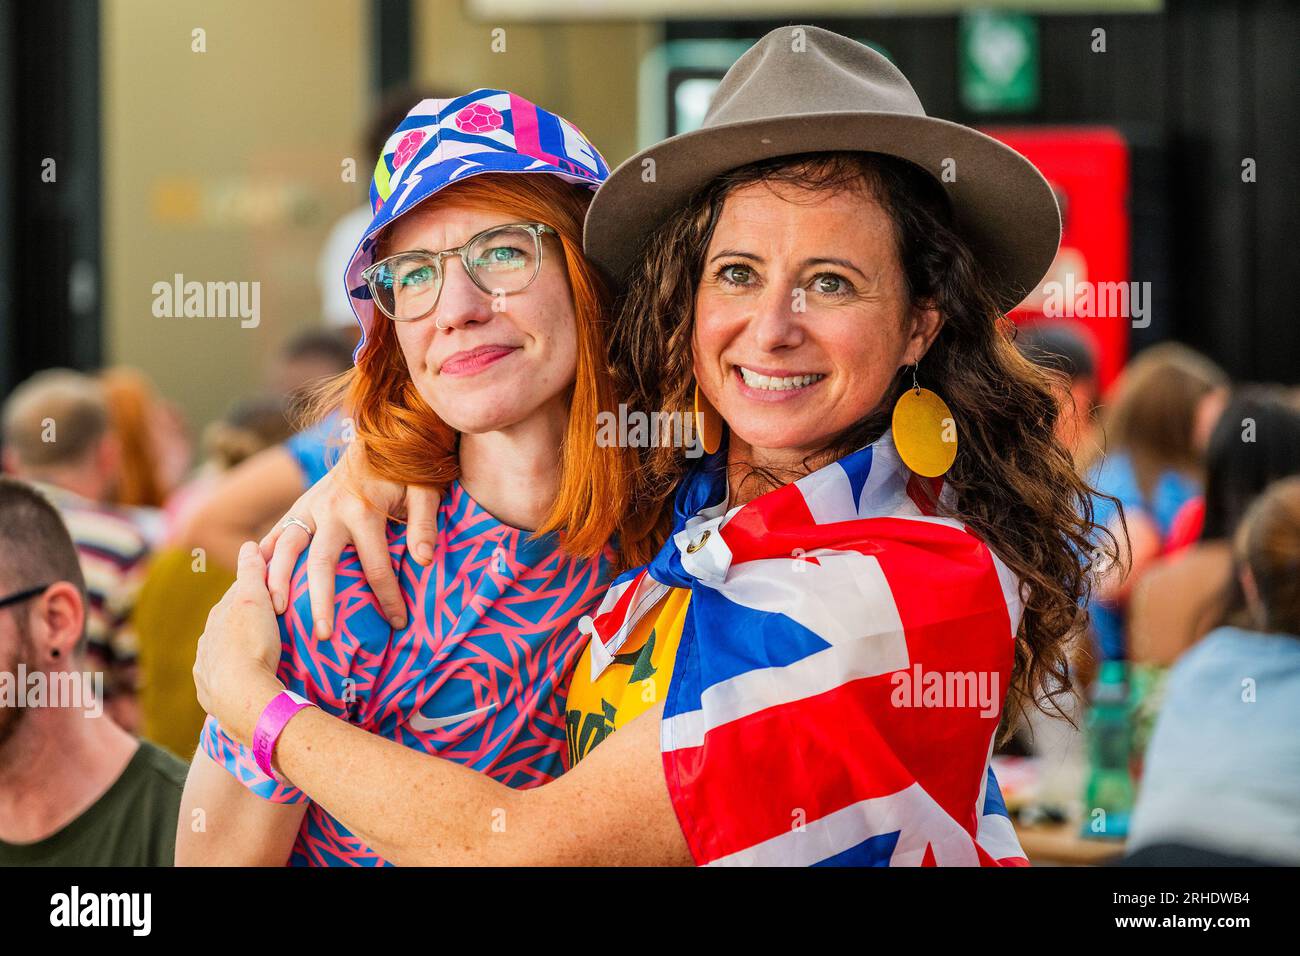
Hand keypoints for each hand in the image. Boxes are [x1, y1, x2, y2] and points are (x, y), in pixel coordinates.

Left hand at [193, 542, 286, 745]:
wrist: (242, 695)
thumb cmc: (253, 644)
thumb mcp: (255, 601)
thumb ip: (252, 573)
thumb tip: (249, 544)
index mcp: (219, 616)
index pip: (237, 595)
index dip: (255, 590)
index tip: (271, 587)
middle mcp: (208, 639)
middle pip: (228, 624)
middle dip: (243, 620)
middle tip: (268, 621)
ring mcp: (206, 666)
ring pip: (222, 651)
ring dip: (236, 649)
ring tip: (257, 653)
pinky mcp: (209, 691)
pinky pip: (220, 677)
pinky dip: (231, 674)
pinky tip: (242, 678)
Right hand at [259, 441, 442, 636]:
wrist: (377, 436)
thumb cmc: (406, 470)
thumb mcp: (426, 491)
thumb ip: (424, 524)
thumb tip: (424, 561)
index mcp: (364, 511)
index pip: (376, 565)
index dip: (387, 597)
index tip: (397, 622)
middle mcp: (331, 510)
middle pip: (321, 564)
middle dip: (321, 602)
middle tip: (323, 636)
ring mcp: (310, 508)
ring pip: (287, 549)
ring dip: (278, 582)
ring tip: (276, 615)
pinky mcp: (298, 507)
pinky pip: (276, 535)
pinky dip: (264, 559)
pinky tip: (257, 585)